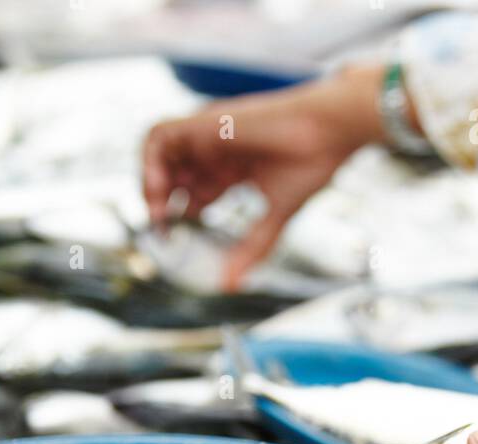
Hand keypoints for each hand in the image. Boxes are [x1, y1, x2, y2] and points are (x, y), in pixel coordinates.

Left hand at [142, 69, 381, 290]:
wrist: (327, 132)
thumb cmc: (310, 166)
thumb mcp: (275, 217)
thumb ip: (252, 249)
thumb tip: (230, 286)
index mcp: (234, 169)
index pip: (194, 190)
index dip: (179, 213)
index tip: (174, 238)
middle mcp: (217, 151)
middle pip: (172, 172)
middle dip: (160, 200)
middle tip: (162, 228)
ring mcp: (208, 135)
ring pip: (160, 152)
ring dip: (151, 181)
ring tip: (158, 210)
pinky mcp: (204, 123)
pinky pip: (160, 136)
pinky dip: (151, 162)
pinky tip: (160, 190)